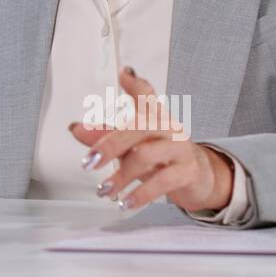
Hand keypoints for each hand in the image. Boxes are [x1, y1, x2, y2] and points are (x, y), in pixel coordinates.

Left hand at [67, 67, 233, 213]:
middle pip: (137, 128)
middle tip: (88, 162)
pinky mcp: (187, 172)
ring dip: (120, 175)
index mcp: (156, 117)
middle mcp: (169, 128)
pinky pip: (161, 182)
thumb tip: (75, 128)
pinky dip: (140, 195)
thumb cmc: (162, 156)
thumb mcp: (134, 144)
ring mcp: (180, 149)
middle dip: (108, 145)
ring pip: (145, 156)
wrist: (200, 177)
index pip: (147, 95)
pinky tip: (125, 203)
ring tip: (103, 189)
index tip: (123, 74)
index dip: (135, 84)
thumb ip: (105, 136)